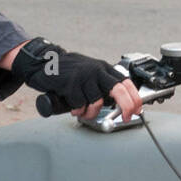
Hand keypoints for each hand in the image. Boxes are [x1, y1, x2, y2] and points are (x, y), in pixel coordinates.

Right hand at [12, 39, 143, 121]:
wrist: (43, 63)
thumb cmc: (68, 74)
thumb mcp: (89, 76)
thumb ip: (102, 87)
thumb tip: (119, 106)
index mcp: (103, 68)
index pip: (125, 82)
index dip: (134, 97)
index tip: (137, 110)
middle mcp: (96, 70)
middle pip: (118, 90)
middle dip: (126, 106)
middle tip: (126, 117)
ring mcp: (84, 76)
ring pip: (97, 102)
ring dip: (90, 112)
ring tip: (82, 111)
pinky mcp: (70, 83)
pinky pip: (80, 105)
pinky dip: (77, 110)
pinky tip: (71, 105)